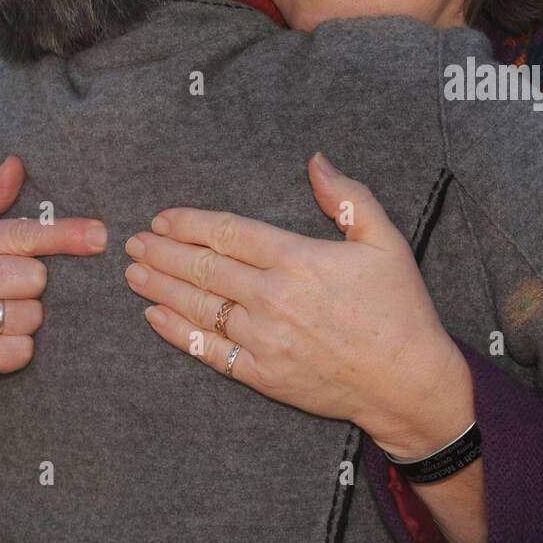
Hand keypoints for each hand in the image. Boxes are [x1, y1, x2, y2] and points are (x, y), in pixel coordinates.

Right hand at [0, 156, 107, 414]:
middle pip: (37, 277)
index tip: (101, 235)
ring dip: (26, 323)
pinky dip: (17, 352)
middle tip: (7, 294)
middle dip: (33, 289)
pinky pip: (21, 350)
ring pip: (33, 317)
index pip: (25, 235)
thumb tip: (16, 162)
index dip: (67, 235)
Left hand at [124, 153, 473, 459]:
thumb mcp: (386, 241)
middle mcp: (274, 298)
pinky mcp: (263, 375)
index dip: (191, 223)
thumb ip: (348, 197)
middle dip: (163, 252)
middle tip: (134, 242)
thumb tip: (315, 161)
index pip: (230, 233)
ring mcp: (265, 339)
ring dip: (161, 287)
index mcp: (299, 260)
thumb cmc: (400, 307)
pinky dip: (178, 333)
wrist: (408, 380)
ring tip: (134, 273)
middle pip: (205, 268)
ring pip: (199, 307)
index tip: (164, 218)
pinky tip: (156, 317)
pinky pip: (209, 351)